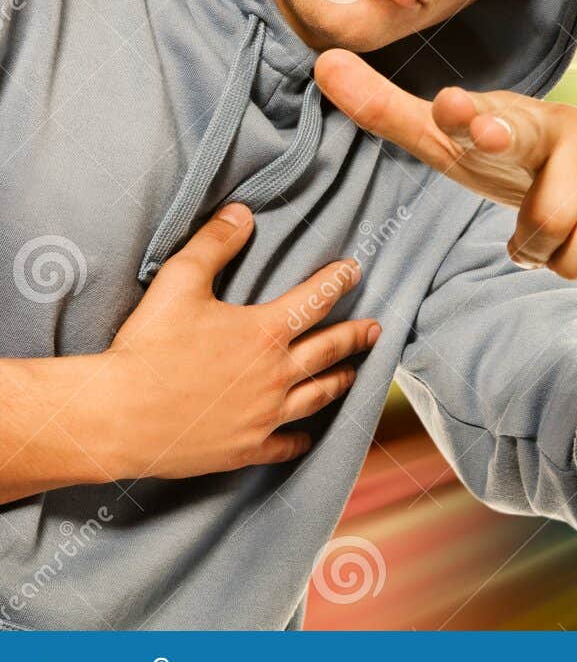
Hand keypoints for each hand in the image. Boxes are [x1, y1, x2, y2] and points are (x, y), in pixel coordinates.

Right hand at [99, 203, 378, 480]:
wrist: (116, 416)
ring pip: (317, 396)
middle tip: (376, 329)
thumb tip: (243, 213)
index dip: (338, 281)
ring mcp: (265, 415)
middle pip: (330, 350)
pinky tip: (306, 437)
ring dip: (339, 382)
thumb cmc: (146, 347)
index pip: (316, 299)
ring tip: (353, 374)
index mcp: (264, 332)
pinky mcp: (247, 448)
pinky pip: (285, 445)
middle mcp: (275, 374)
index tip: (355, 271)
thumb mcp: (178, 282)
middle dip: (356, 336)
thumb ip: (214, 244)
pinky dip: (300, 439)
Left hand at [315, 49, 576, 281]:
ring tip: (548, 229)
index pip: (458, 116)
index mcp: (494, 115)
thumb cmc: (529, 164)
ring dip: (537, 248)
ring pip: (542, 228)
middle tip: (480, 130)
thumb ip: (393, 113)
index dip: (450, 114)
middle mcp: (544, 122)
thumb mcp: (460, 147)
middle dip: (492, 131)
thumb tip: (322, 62)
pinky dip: (568, 263)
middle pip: (511, 133)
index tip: (444, 106)